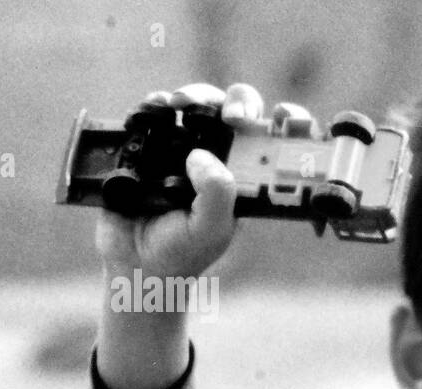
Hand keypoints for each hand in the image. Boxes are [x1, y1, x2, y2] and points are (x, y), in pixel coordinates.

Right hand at [93, 82, 318, 277]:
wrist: (134, 261)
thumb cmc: (182, 250)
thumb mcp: (210, 229)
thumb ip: (216, 194)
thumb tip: (202, 156)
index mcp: (246, 176)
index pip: (276, 142)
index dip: (287, 123)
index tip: (282, 119)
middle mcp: (221, 156)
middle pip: (239, 110)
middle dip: (239, 102)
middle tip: (231, 116)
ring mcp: (186, 145)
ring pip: (200, 103)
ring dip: (196, 94)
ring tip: (180, 103)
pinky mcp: (152, 141)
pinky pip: (157, 111)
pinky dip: (158, 102)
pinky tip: (159, 106)